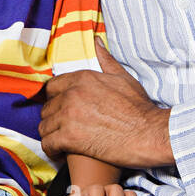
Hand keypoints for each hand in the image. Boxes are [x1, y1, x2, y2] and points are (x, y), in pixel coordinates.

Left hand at [40, 39, 173, 168]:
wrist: (150, 134)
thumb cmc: (140, 108)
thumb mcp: (123, 78)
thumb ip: (106, 59)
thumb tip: (96, 42)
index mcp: (82, 78)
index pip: (52, 87)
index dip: (55, 100)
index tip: (61, 110)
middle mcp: (72, 94)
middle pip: (47, 107)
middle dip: (54, 118)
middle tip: (63, 128)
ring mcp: (69, 115)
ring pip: (44, 126)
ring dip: (52, 134)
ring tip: (61, 141)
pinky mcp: (70, 137)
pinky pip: (48, 144)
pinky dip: (52, 150)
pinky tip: (60, 153)